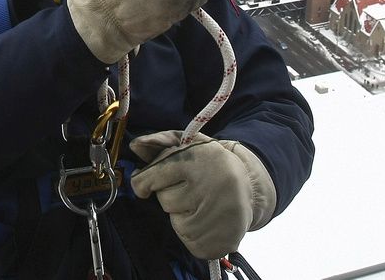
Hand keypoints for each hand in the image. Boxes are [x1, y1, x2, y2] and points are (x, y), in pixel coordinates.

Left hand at [130, 131, 275, 259]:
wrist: (249, 187)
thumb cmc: (211, 164)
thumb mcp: (189, 144)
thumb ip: (160, 143)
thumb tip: (136, 146)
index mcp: (200, 157)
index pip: (154, 175)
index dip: (142, 182)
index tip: (143, 185)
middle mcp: (212, 185)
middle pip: (164, 199)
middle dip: (169, 195)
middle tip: (188, 189)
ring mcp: (219, 214)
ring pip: (176, 222)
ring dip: (181, 215)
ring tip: (199, 204)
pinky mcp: (222, 240)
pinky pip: (189, 241)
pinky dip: (192, 233)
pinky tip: (205, 220)